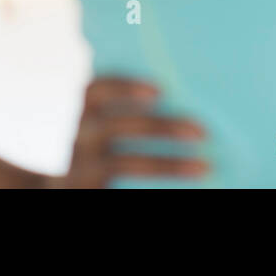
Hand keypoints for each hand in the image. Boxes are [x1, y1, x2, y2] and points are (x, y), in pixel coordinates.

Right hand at [38, 76, 210, 186]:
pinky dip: (159, 185)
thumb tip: (194, 98)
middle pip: (116, 126)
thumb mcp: (110, 126)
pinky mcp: (91, 189)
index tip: (160, 91)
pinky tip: (187, 185)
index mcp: (88, 113)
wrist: (72, 188)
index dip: (126, 86)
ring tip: (203, 166)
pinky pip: (124, 187)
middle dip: (162, 127)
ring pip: (124, 163)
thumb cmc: (108, 146)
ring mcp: (83, 168)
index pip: (95, 90)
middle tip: (202, 132)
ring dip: (168, 164)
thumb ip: (135, 110)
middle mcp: (81, 138)